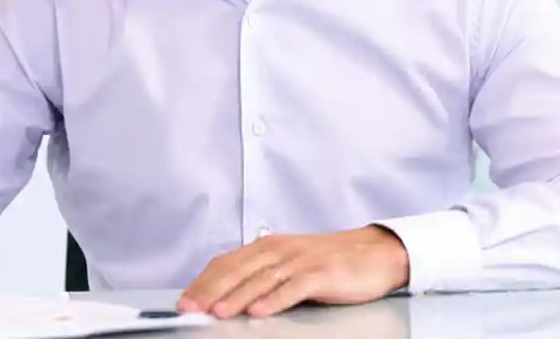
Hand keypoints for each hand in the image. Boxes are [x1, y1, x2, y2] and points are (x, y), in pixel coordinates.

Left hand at [178, 226, 408, 319]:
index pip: (226, 263)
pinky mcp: (321, 274)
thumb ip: (260, 274)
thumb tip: (227, 295)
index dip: (203, 281)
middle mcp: (279, 249)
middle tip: (191, 308)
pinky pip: (293, 288)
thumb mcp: (288, 262)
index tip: (185, 299)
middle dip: (210, 290)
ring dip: (236, 296)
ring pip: (260, 279)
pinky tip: (260, 311)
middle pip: (237, 270)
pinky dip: (275, 300)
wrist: (374, 252)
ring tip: (217, 312)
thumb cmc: (329, 261)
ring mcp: (299, 261)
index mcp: (267, 246)